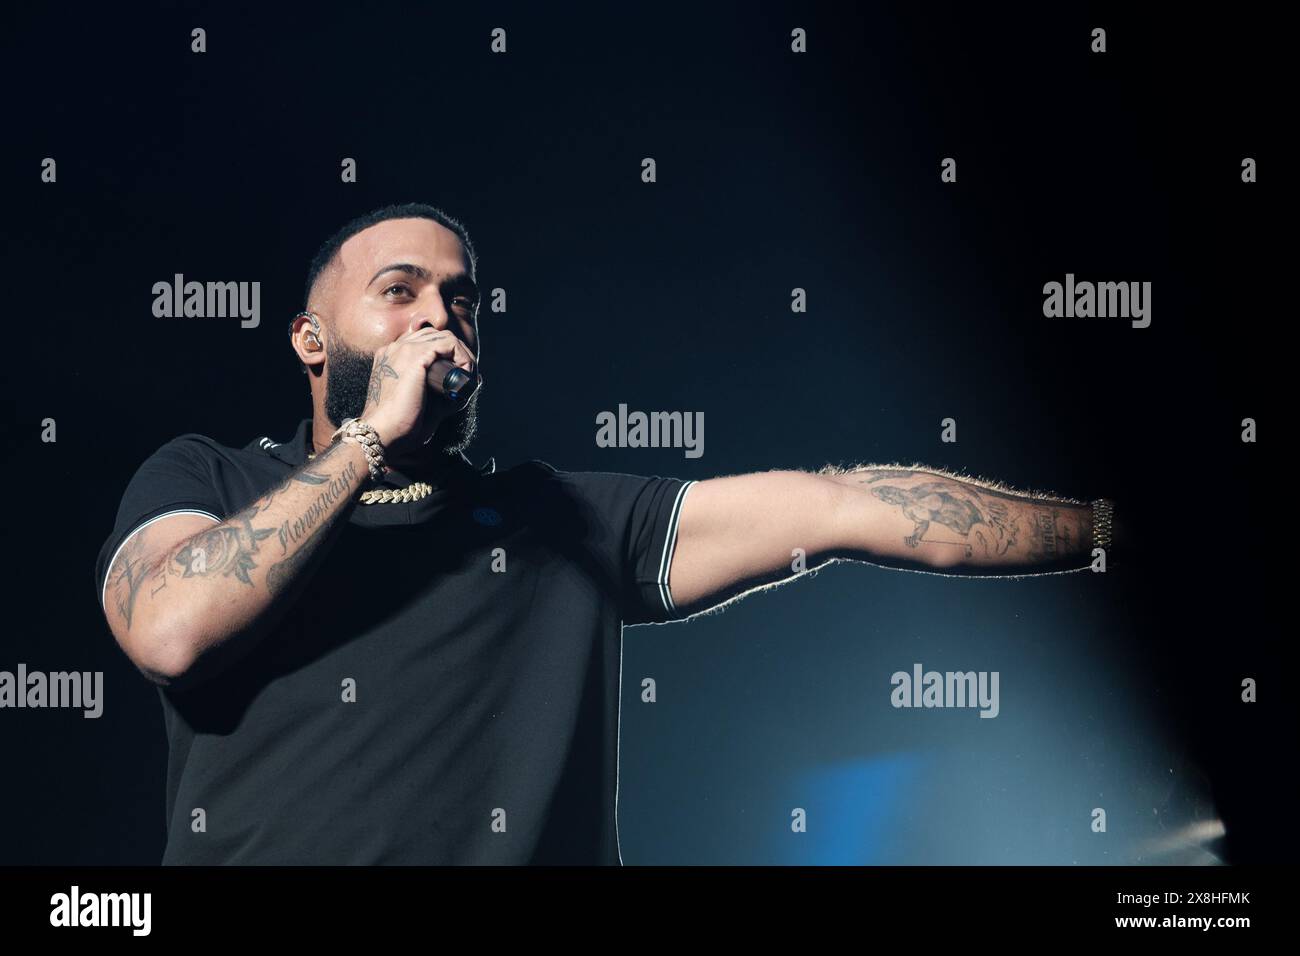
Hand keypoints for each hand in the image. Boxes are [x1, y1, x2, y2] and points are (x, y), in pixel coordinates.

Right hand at [360, 327, 476, 459]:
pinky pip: (450, 344)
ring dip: (463, 354)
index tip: (459, 374)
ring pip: (445, 337)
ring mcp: (403, 349)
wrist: (382, 434)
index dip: (446, 355)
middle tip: (467, 375)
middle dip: (457, 353)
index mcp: (390, 357)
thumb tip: (473, 381)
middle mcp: (394, 348)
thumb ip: (444, 391)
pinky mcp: (416, 356)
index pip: (424, 343)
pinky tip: (467, 373)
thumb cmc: (399, 426)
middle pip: (436, 336)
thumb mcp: (423, 403)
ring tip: (469, 375)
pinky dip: (464, 357)